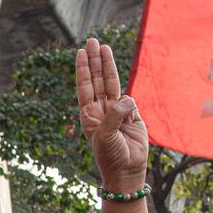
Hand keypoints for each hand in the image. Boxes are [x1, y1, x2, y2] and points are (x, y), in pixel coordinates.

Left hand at [75, 38, 147, 192]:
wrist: (126, 171)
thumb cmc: (111, 156)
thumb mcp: (105, 135)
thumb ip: (114, 114)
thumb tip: (126, 98)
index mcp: (89, 115)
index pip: (85, 86)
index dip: (83, 69)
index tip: (80, 52)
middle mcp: (101, 110)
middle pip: (97, 79)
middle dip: (95, 60)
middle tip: (92, 41)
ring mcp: (116, 111)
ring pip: (112, 83)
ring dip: (108, 65)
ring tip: (104, 47)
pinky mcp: (132, 115)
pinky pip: (130, 101)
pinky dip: (129, 102)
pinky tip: (127, 112)